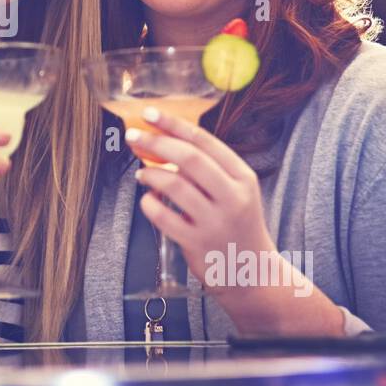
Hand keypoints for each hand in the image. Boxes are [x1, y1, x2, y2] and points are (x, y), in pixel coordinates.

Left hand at [126, 106, 276, 297]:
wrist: (251, 272)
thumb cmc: (237, 224)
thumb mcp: (236, 191)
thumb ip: (209, 168)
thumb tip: (164, 142)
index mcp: (242, 177)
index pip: (205, 142)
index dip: (174, 125)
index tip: (150, 113)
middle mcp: (232, 197)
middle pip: (189, 159)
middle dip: (156, 143)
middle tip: (133, 136)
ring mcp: (215, 221)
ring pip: (173, 185)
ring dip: (150, 174)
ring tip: (142, 173)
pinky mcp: (197, 243)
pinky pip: (163, 216)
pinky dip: (149, 204)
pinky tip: (149, 200)